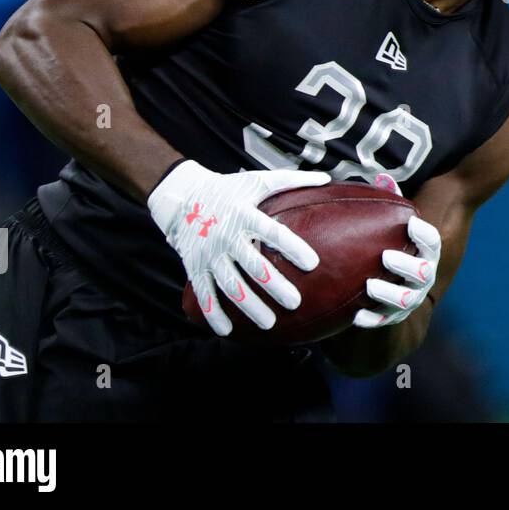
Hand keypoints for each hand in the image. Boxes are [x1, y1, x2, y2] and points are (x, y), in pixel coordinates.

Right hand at [147, 160, 327, 335]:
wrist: (183, 195)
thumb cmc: (229, 189)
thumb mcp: (258, 180)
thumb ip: (291, 180)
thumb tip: (326, 178)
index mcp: (245, 214)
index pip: (273, 233)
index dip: (293, 248)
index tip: (313, 264)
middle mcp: (226, 236)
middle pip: (253, 265)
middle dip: (274, 286)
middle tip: (295, 302)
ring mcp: (209, 254)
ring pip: (230, 284)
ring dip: (249, 306)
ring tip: (269, 323)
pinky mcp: (194, 266)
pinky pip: (203, 293)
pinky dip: (213, 313)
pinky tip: (227, 330)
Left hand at [353, 174, 441, 328]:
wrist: (395, 288)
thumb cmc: (392, 247)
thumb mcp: (394, 228)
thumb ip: (390, 204)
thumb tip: (382, 178)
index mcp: (426, 253)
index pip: (432, 242)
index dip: (424, 234)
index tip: (411, 223)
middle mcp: (423, 277)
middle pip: (422, 273)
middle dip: (405, 266)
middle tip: (385, 257)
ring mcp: (411, 298)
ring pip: (405, 300)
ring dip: (388, 294)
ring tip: (369, 287)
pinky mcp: (394, 317)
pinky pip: (386, 321)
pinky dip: (373, 320)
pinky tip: (356, 317)